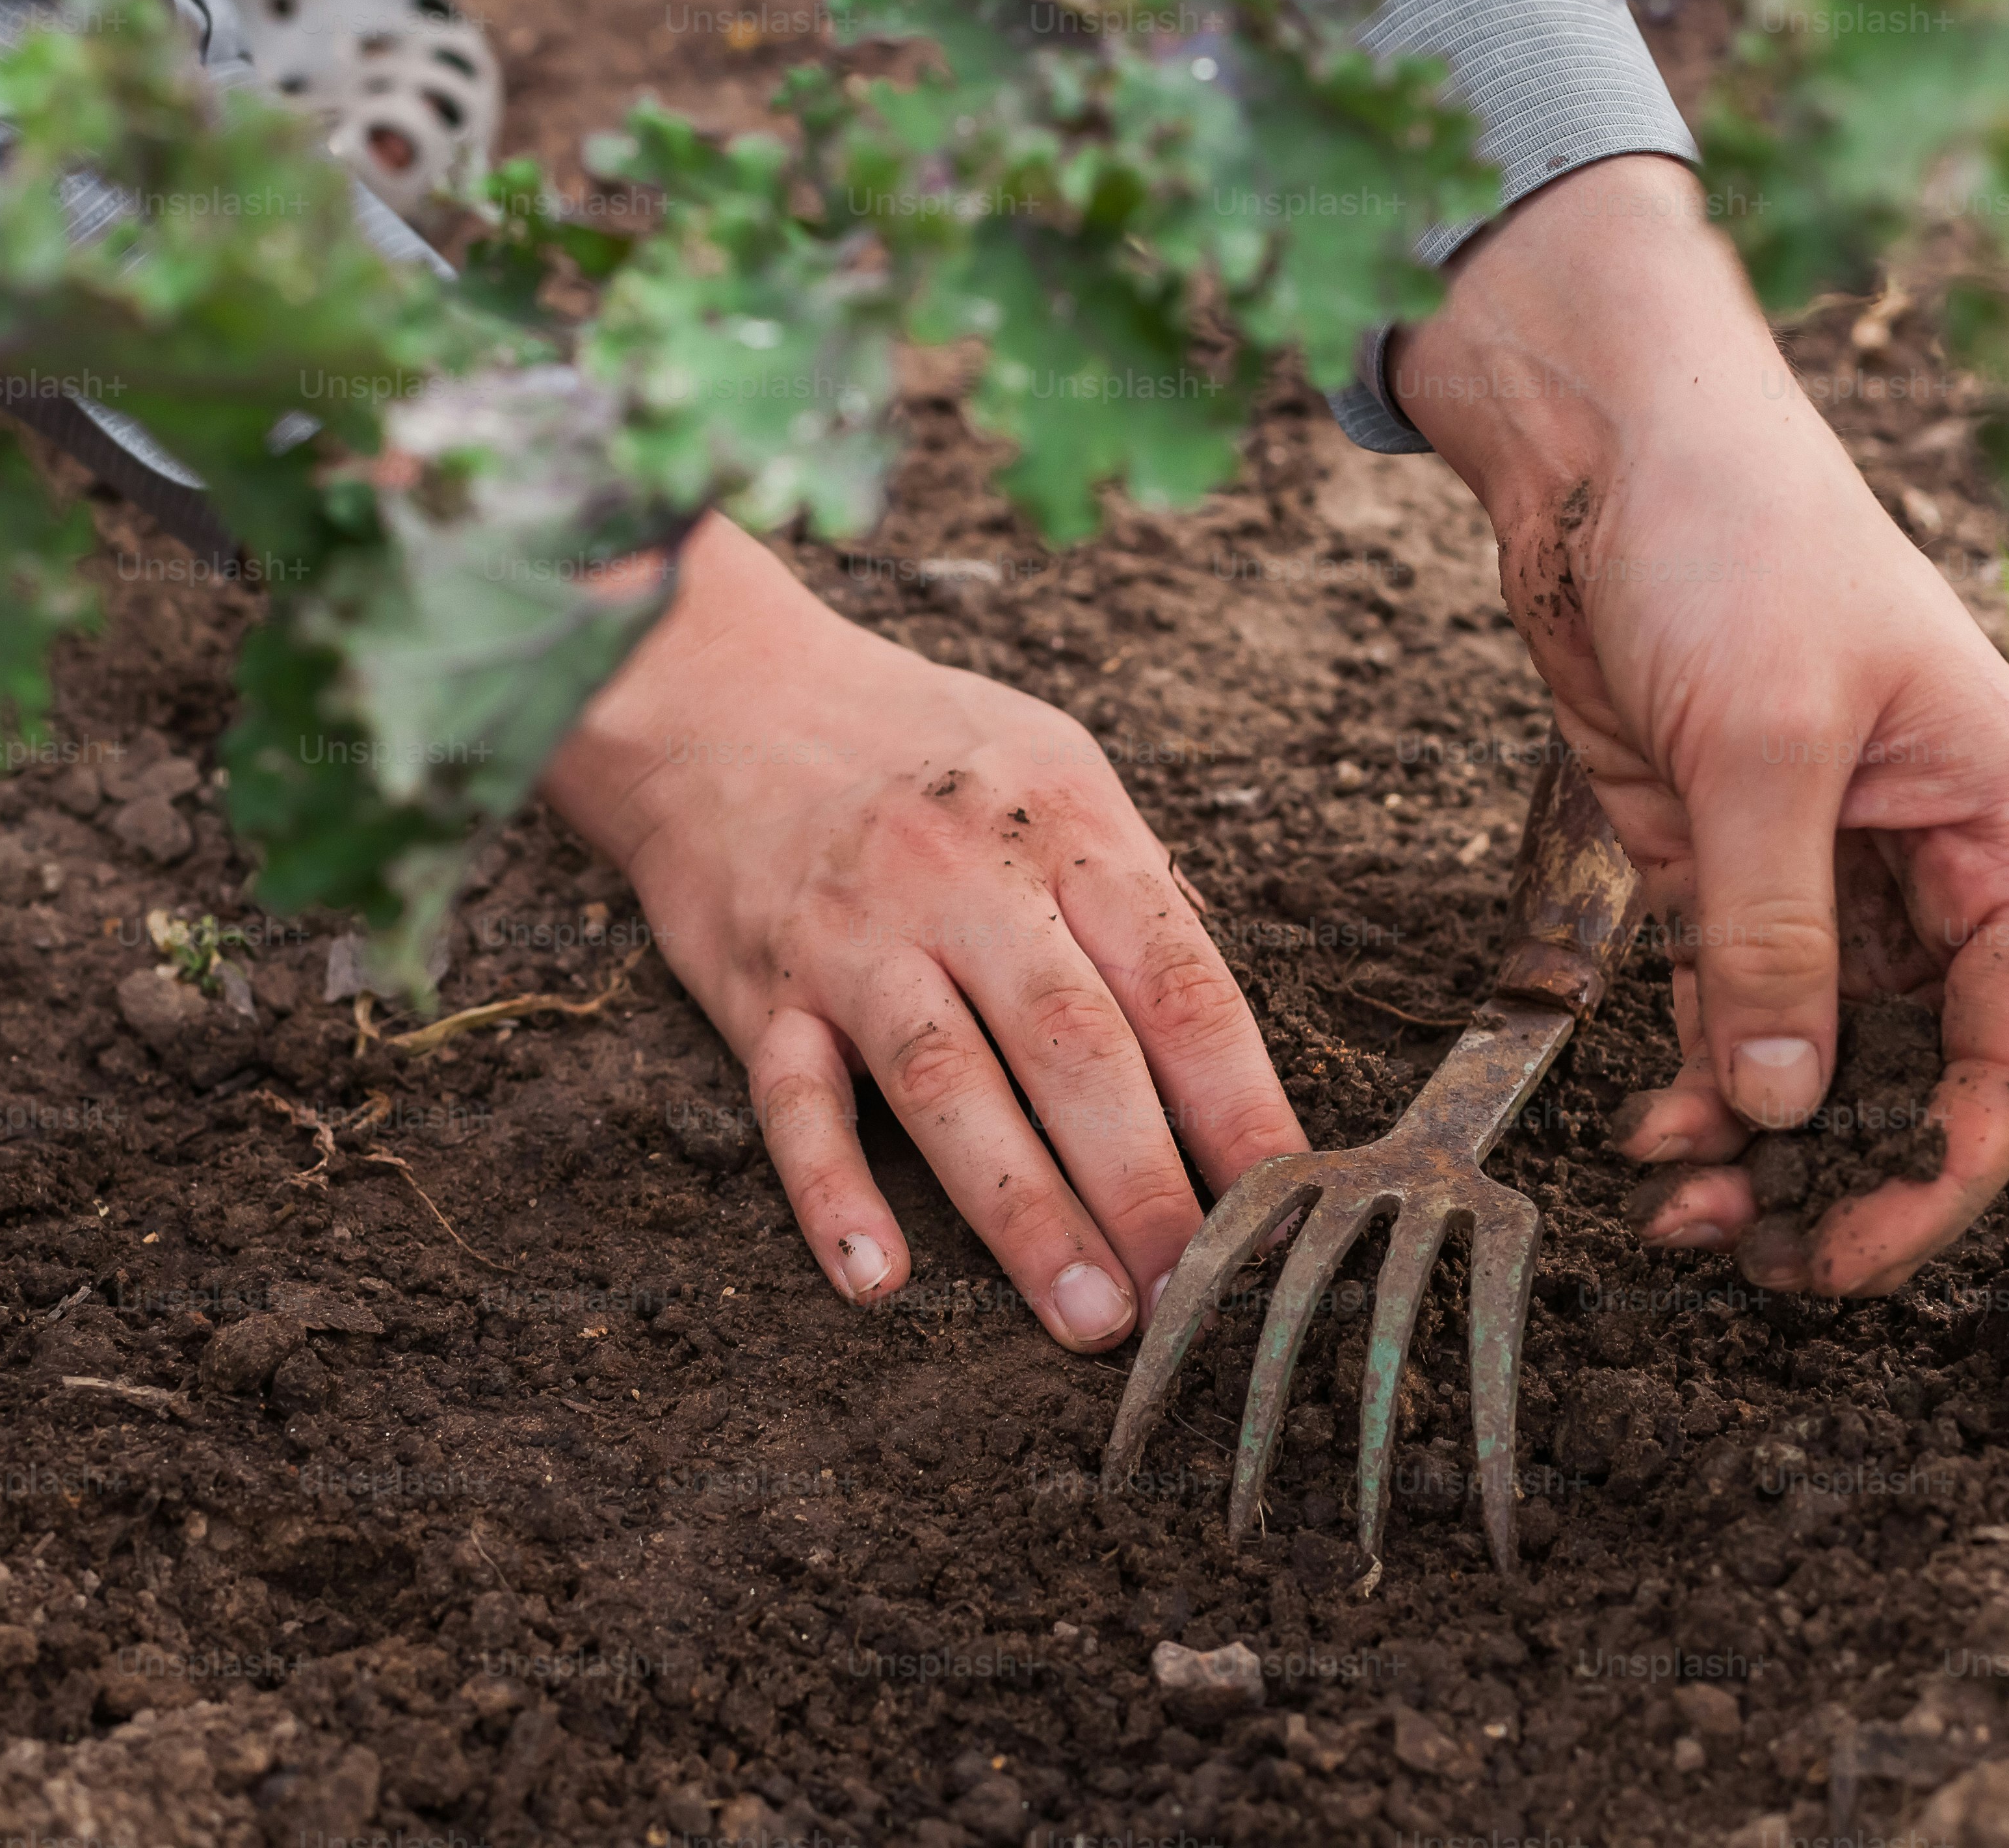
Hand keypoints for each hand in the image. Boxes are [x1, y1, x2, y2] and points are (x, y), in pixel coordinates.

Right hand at [537, 515, 1308, 1347]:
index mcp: (1066, 827)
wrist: (718, 689)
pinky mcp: (759, 984)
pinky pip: (794, 1100)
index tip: (1290, 1205)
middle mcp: (966, 881)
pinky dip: (831, 1193)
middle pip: (1076, 1047)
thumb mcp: (1056, 767)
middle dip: (1149, 1186)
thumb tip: (1223, 1029)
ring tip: (1089, 1319)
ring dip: (1025, 1213)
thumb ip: (1137, 890)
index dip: (1241, 1102)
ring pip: (949, 1086)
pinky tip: (876, 1279)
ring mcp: (856, 937)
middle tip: (1200, 1303)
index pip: (1179, 983)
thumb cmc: (915, 742)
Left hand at [1391, 156, 2008, 1293]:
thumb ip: (1776, 935)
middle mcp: (1935, 865)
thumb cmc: (1733, 545)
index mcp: (2007, 828)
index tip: (1851, 1252)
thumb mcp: (1761, 745)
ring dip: (1758, 1142)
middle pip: (1916, 1073)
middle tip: (1747, 1256)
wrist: (1609, 448)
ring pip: (1818, 1055)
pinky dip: (1703, 1075)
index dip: (1943, 1170)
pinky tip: (1654, 1127)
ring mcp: (1826, 868)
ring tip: (1676, 1211)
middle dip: (1839, 1172)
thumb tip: (1788, 1107)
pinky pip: (1736, 1005)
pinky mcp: (1726, 862)